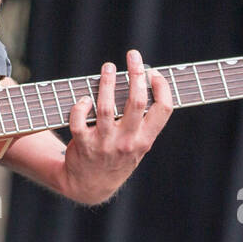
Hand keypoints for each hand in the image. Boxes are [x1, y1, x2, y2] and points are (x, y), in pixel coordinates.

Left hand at [63, 49, 171, 205]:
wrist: (91, 186)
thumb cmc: (117, 158)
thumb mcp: (138, 146)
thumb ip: (143, 122)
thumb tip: (143, 82)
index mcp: (145, 140)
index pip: (163, 110)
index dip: (162, 88)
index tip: (154, 73)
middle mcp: (127, 142)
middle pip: (136, 102)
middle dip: (136, 74)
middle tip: (133, 56)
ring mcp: (105, 144)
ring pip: (106, 107)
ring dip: (107, 82)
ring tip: (108, 67)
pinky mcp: (83, 145)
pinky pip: (79, 121)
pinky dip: (80, 107)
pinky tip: (85, 98)